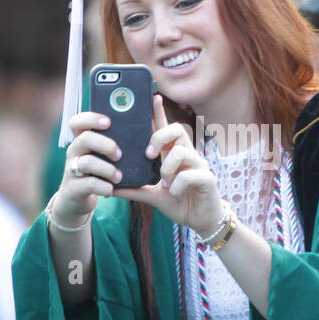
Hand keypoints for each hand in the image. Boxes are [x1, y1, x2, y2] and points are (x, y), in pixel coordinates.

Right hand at [53, 110, 123, 224]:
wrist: (76, 198)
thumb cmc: (95, 171)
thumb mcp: (99, 155)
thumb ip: (112, 142)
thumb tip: (140, 131)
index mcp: (81, 140)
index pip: (77, 122)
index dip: (91, 118)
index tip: (108, 122)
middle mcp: (74, 152)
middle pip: (85, 139)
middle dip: (106, 145)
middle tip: (119, 155)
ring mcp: (72, 170)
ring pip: (87, 163)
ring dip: (108, 169)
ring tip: (119, 177)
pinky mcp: (74, 188)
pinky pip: (90, 184)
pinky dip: (104, 187)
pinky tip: (111, 189)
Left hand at [115, 94, 222, 234]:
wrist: (201, 222)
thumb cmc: (180, 204)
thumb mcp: (153, 196)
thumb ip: (135, 190)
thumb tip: (111, 188)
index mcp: (175, 156)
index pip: (167, 129)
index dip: (160, 113)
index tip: (152, 97)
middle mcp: (188, 156)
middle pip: (176, 130)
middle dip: (159, 138)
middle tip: (149, 155)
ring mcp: (199, 165)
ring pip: (180, 152)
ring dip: (167, 169)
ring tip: (166, 184)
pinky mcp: (207, 178)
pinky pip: (188, 174)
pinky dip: (177, 186)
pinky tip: (176, 194)